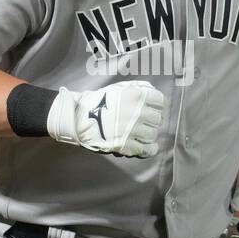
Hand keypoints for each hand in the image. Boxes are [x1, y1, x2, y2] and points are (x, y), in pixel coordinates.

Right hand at [46, 80, 165, 157]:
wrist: (78, 117)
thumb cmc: (99, 101)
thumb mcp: (119, 87)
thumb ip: (138, 87)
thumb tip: (152, 92)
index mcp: (136, 96)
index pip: (160, 101)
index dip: (158, 106)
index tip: (154, 110)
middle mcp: (137, 112)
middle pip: (157, 119)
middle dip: (151, 121)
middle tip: (143, 122)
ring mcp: (132, 130)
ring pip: (152, 135)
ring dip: (148, 135)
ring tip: (140, 133)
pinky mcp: (125, 145)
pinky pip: (147, 150)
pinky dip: (150, 149)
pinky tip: (150, 147)